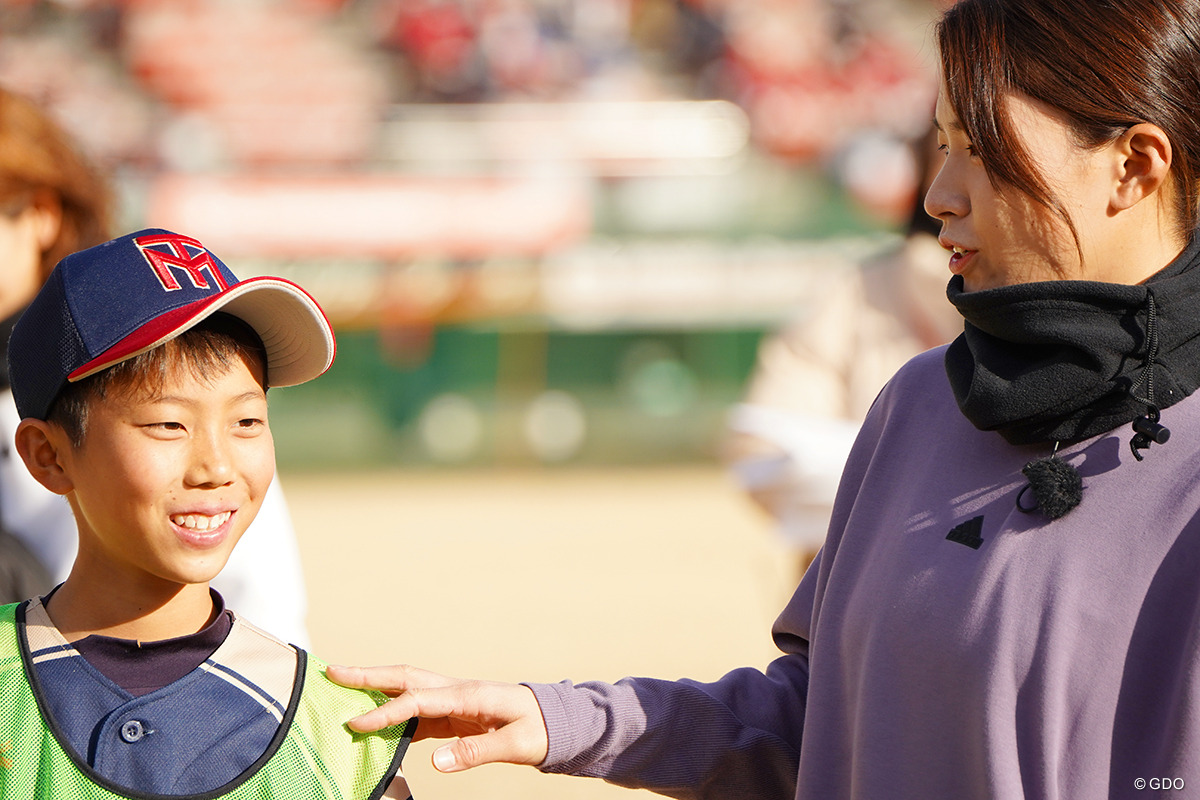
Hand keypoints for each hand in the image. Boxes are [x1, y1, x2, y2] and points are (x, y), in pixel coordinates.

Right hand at [325, 664, 549, 772]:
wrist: (558, 720)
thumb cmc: (540, 729)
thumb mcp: (515, 744)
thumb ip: (476, 751)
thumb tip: (436, 762)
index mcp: (468, 695)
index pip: (417, 700)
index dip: (385, 714)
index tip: (355, 727)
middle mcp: (456, 690)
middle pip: (404, 678)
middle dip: (367, 676)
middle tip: (331, 671)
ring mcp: (453, 700)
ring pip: (406, 689)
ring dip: (374, 689)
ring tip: (340, 689)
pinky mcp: (454, 713)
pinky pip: (416, 710)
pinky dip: (391, 712)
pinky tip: (374, 723)